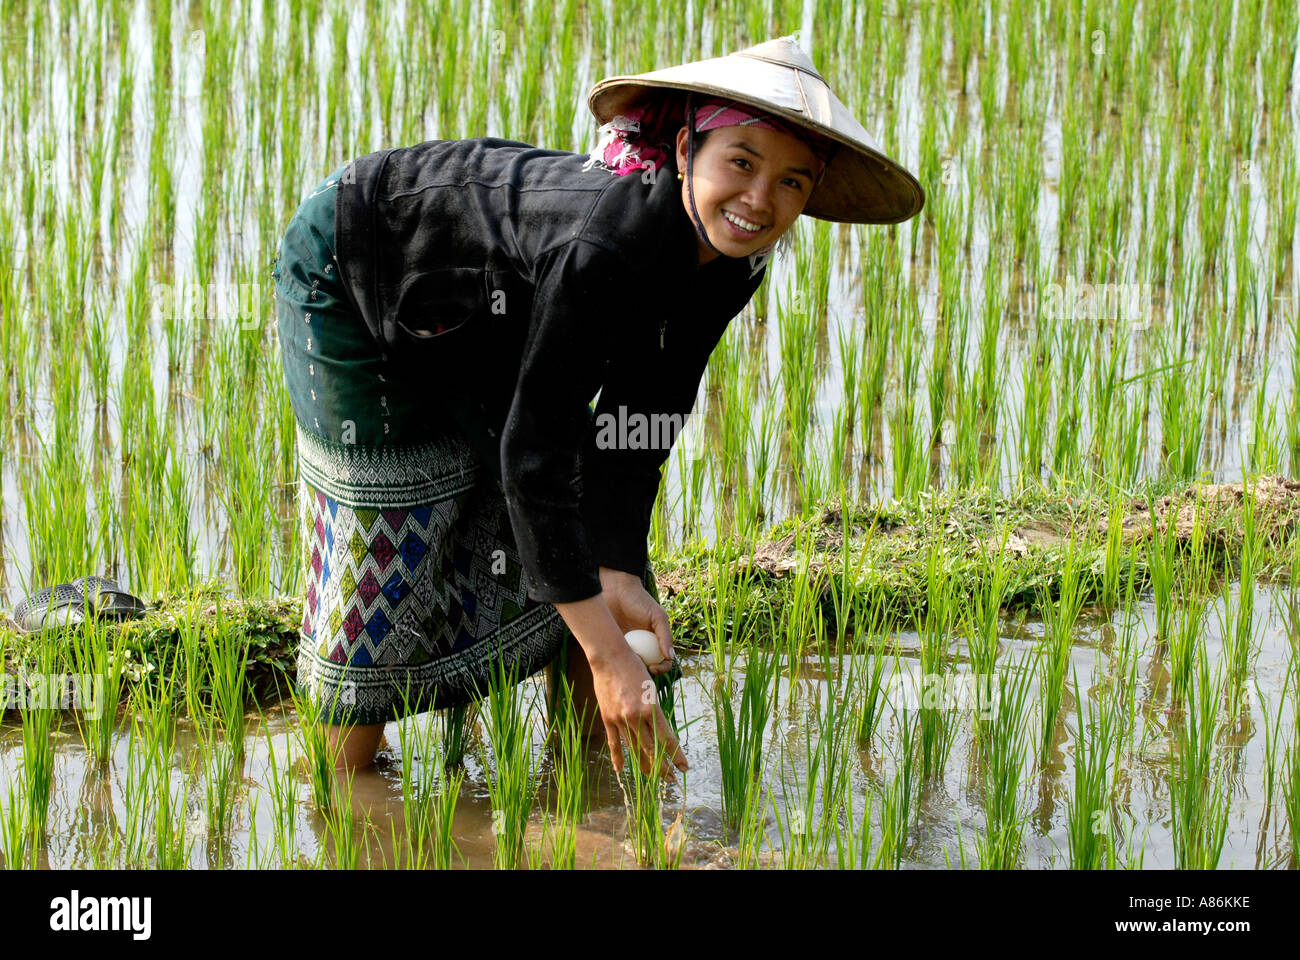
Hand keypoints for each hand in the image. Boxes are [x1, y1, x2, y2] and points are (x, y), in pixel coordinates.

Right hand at [586, 640, 687, 781]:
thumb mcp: (651, 688)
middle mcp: (637, 716)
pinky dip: (618, 757)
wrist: (610, 657)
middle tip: (672, 780)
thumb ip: (654, 711)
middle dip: (664, 767)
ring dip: (645, 766)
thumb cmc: (635, 667)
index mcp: (652, 707)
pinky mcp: (608, 718)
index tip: (684, 768)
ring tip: (654, 778)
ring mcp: (621, 718)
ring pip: (635, 749)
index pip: (668, 739)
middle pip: (653, 749)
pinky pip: (614, 742)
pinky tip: (621, 770)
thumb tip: (662, 731)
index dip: (677, 756)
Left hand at [598, 567, 675, 676]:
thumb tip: (670, 657)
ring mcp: (629, 646)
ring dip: (631, 669)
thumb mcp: (657, 616)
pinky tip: (616, 659)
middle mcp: (644, 646)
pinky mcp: (613, 644)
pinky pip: (616, 658)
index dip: (662, 668)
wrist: (616, 590)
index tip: (653, 668)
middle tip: (640, 671)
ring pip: (632, 665)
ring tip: (627, 664)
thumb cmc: (639, 600)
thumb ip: (665, 636)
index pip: (664, 661)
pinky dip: (617, 662)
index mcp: (657, 641)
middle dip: (646, 673)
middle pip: (648, 667)